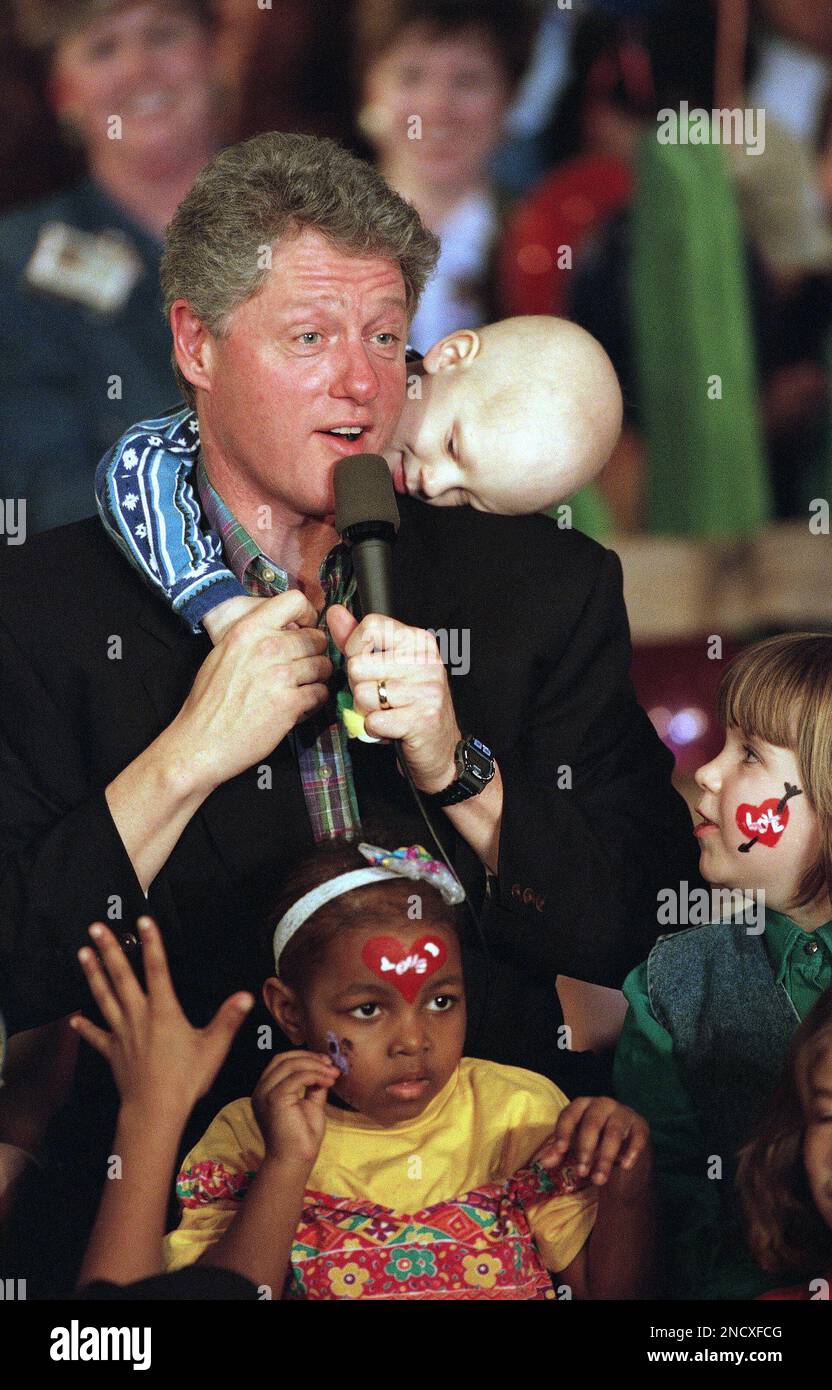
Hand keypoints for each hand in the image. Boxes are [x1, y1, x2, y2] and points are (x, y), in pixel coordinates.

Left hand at [70, 918, 252, 1120]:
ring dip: (92, 974)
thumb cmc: (186, 1080)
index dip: (151, 943)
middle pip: (121, 976)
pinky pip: (96, 1035)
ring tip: (82, 954)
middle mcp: (139, 1016)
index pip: (157, 968)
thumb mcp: (213, 1047)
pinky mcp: (112, 1051)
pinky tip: (74, 1019)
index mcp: (163, 1011)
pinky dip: (85, 1026)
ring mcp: (122, 1033)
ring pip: (104, 997)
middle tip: (96, 928)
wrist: (154, 1110)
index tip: (143, 919)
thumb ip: (228, 1019)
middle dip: (109, 949)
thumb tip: (246, 995)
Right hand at [167, 590, 330, 794]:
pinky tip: (298, 705)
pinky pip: (320, 693)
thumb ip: (253, 636)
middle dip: (314, 652)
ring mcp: (280, 676)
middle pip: (316, 637)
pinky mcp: (290, 704)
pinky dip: (314, 700)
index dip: (307, 614)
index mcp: (247, 631)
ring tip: (300, 687)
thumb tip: (284, 628)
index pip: (294, 601)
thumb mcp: (223, 653)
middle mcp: (266, 648)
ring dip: (316, 678)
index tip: (306, 627)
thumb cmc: (209, 702)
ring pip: (323, 665)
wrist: (200, 742)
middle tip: (303, 665)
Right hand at [252, 1050, 340, 1170]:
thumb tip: (324, 1068)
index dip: (304, 1057)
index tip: (326, 1062)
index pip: (281, 1061)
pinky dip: (315, 1075)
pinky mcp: (274, 1099)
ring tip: (333, 1074)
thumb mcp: (310, 1103)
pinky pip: (296, 1077)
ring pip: (290, 1065)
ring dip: (315, 1066)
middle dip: (309, 1057)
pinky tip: (328, 1082)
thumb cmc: (302, 1137)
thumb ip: (313, 1085)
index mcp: (266, 1090)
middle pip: (283, 1059)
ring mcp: (265, 1094)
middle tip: (331, 1065)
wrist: (296, 1161)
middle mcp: (261, 1090)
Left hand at [327, 605, 460, 792]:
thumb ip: (358, 640)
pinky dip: (374, 730)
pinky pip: (372, 721)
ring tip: (387, 712)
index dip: (356, 650)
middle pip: (358, 665)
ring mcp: (426, 690)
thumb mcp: (389, 665)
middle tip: (382, 697)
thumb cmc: (412, 704)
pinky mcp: (422, 719)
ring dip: (367, 711)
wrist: (441, 749)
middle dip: (360, 687)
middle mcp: (427, 661)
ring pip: (362, 695)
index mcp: (419, 641)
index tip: (369, 666)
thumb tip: (334, 612)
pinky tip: (392, 728)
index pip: (370, 627)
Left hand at [532, 1096, 650, 1187]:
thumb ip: (559, 1153)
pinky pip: (637, 1137)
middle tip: (581, 1171)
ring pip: (613, 1133)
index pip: (570, 1114)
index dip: (564, 1131)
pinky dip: (631, 1152)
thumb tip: (543, 1162)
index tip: (560, 1150)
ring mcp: (623, 1113)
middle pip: (592, 1123)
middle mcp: (603, 1104)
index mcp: (582, 1105)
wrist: (625, 1153)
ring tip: (599, 1179)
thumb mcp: (574, 1148)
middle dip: (585, 1149)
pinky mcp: (641, 1126)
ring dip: (605, 1158)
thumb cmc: (594, 1145)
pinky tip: (625, 1166)